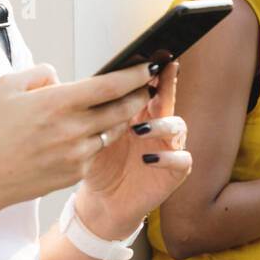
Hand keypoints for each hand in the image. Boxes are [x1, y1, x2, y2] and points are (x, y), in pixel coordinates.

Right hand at [0, 62, 156, 219]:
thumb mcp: (6, 86)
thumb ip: (40, 73)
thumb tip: (62, 77)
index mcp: (57, 103)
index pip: (110, 85)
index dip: (135, 75)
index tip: (148, 67)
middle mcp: (72, 129)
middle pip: (122, 108)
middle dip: (138, 95)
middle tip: (146, 86)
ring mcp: (76, 154)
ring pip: (112, 131)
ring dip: (121, 118)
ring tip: (123, 106)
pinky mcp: (75, 172)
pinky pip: (96, 151)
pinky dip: (97, 139)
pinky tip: (90, 132)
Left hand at [77, 61, 191, 239]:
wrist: (103, 202)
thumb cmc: (98, 166)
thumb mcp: (91, 136)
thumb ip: (93, 112)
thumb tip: (77, 84)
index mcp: (139, 113)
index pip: (149, 87)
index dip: (152, 72)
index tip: (151, 56)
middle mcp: (157, 127)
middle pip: (168, 99)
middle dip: (167, 84)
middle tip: (162, 72)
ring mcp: (168, 148)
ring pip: (178, 126)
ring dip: (161, 124)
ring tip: (139, 130)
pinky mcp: (174, 172)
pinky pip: (182, 159)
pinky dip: (169, 157)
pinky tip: (149, 159)